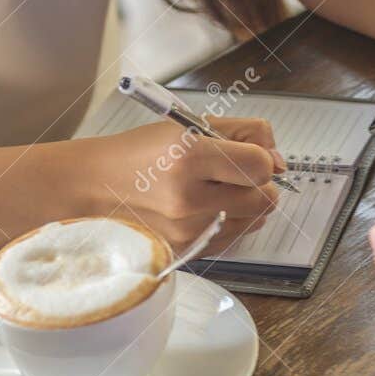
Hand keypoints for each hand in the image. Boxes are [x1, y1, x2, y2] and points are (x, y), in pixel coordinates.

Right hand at [81, 118, 283, 249]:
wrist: (95, 187)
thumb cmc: (141, 153)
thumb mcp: (190, 124)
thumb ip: (245, 133)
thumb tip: (279, 163)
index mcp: (190, 157)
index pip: (261, 166)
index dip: (262, 159)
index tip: (248, 155)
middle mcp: (189, 198)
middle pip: (265, 199)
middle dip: (258, 184)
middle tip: (234, 174)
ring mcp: (188, 231)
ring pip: (254, 221)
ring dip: (246, 205)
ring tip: (216, 190)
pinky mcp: (186, 251)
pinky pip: (234, 239)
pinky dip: (230, 223)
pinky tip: (206, 209)